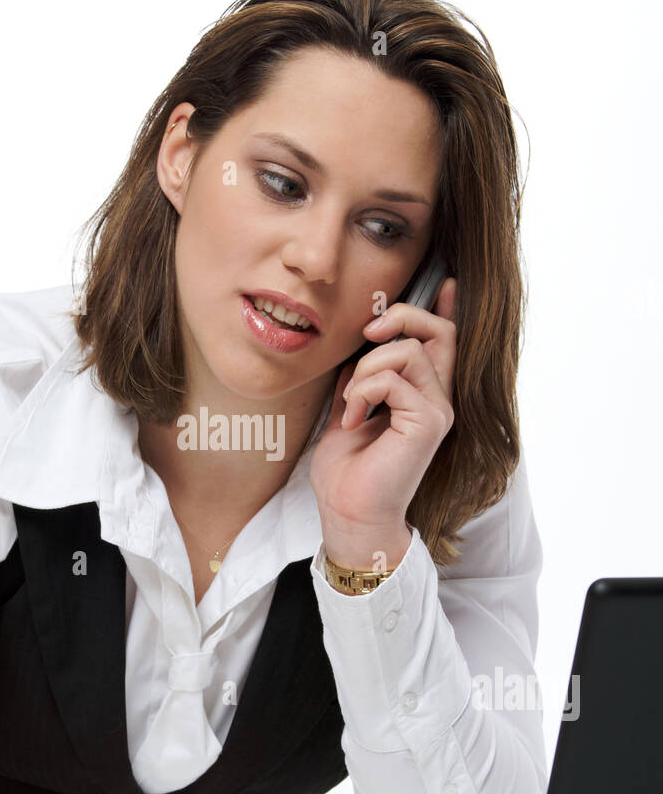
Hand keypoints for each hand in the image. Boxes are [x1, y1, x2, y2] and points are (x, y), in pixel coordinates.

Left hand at [309, 278, 457, 569]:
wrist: (347, 513)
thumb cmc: (347, 470)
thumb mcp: (350, 408)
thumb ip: (363, 377)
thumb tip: (363, 347)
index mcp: (422, 395)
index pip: (444, 340)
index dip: (444, 307)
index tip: (444, 280)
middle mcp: (438, 400)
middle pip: (440, 332)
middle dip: (402, 315)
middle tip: (368, 330)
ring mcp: (437, 411)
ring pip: (408, 351)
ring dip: (366, 368)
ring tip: (351, 402)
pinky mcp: (428, 423)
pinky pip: (394, 379)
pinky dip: (363, 391)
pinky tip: (353, 417)